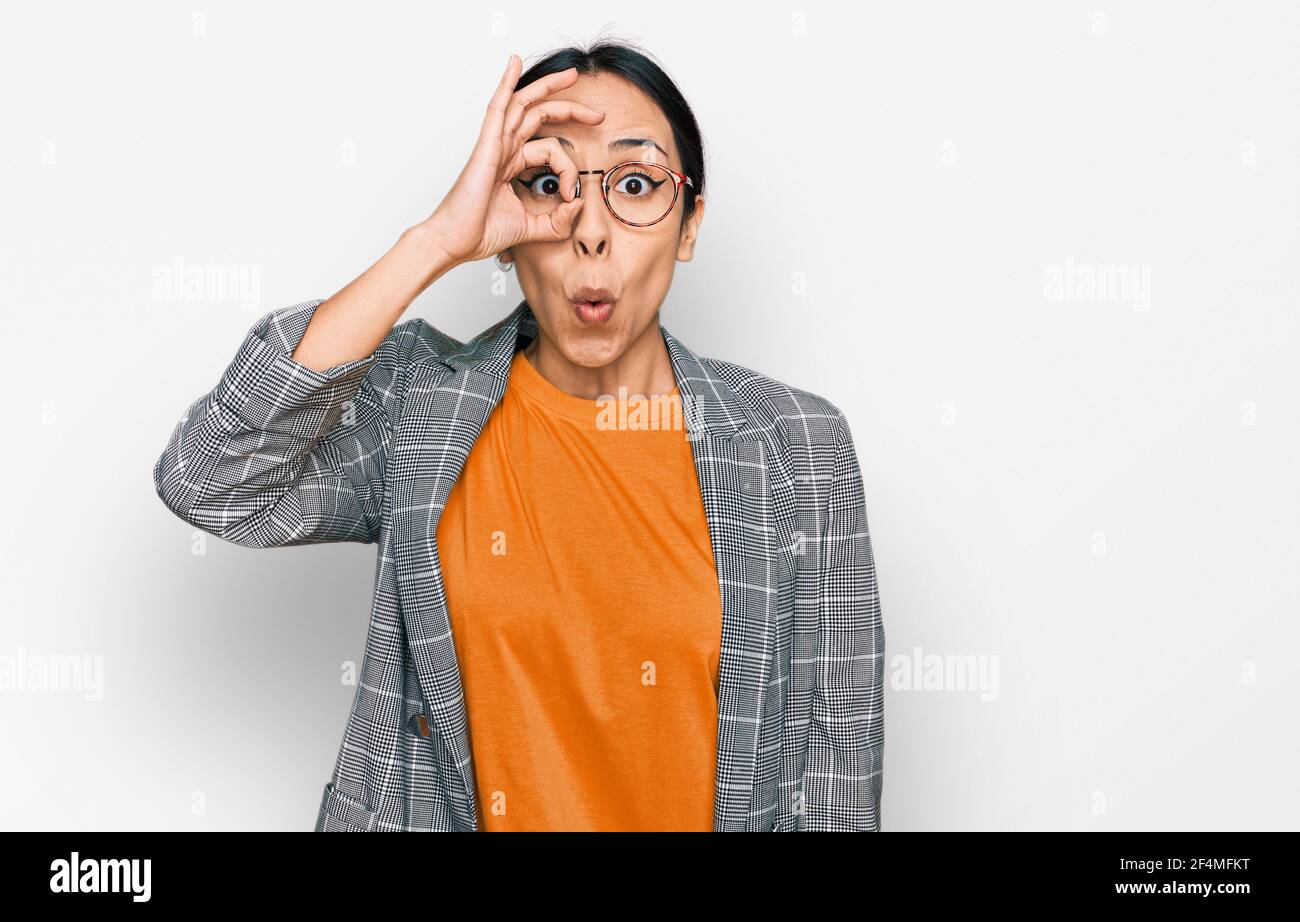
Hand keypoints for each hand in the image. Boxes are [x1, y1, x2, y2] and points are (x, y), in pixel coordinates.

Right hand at [419, 54, 604, 266]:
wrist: (455, 241)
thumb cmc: (481, 232)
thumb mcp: (532, 228)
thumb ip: (558, 221)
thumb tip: (579, 204)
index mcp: (512, 164)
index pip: (551, 152)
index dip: (570, 171)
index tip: (572, 196)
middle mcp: (504, 149)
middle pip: (539, 115)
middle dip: (570, 109)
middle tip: (597, 113)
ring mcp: (495, 144)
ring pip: (524, 104)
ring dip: (548, 86)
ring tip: (572, 75)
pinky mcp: (487, 146)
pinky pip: (498, 107)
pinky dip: (507, 83)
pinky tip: (514, 62)